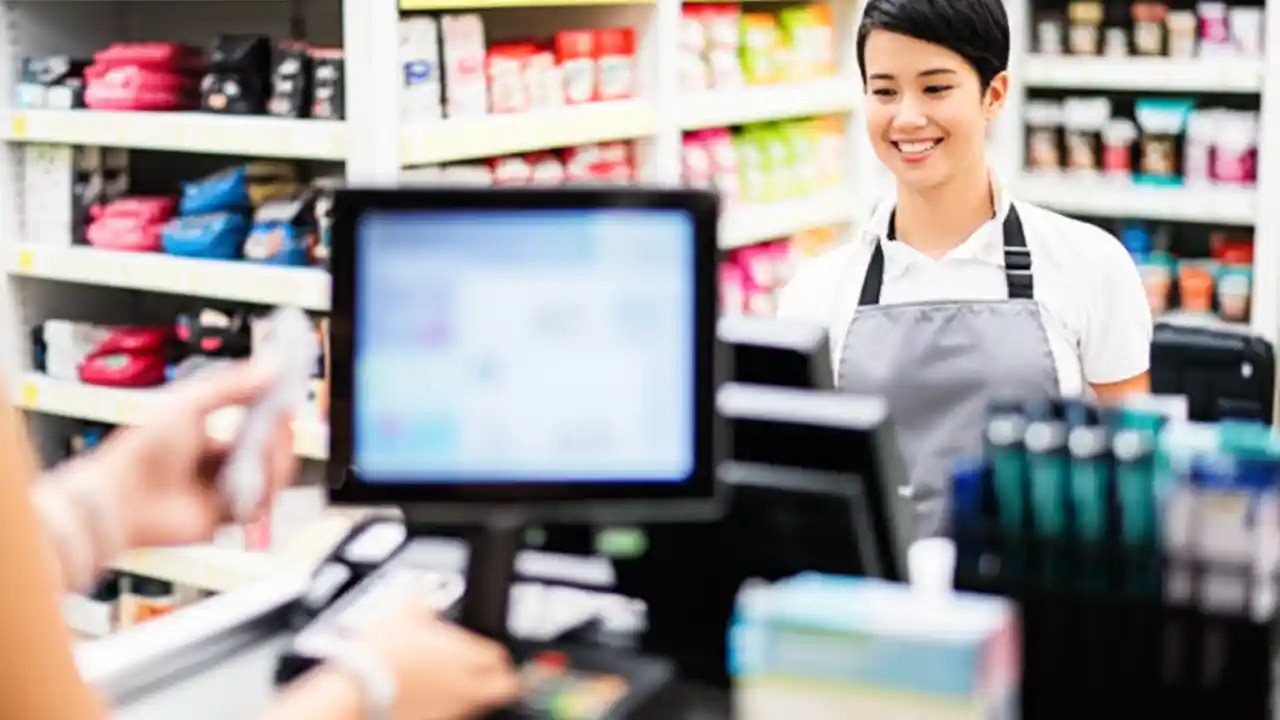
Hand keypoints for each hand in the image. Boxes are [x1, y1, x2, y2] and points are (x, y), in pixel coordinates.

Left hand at [94, 360, 298, 548]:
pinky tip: (255, 477)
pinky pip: (257, 506)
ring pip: (269, 480)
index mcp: (208, 439)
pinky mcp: (223, 518)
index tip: (288, 398)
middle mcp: (218, 467)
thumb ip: (232, 386)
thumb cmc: (143, 449)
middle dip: (282, 438)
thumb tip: (271, 367)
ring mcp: (221, 493)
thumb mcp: (188, 404)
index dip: (274, 415)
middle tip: (284, 423)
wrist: (119, 496)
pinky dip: (263, 492)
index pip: (255, 427)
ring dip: (277, 463)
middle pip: (268, 454)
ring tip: (269, 450)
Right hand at [354, 603, 519, 719]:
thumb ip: (423, 601)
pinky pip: (454, 713)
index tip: (491, 650)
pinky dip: (448, 703)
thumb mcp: (404, 609)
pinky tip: (433, 694)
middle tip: (493, 672)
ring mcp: (450, 707)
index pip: (499, 656)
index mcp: (465, 654)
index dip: (497, 652)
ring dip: (475, 691)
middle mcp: (465, 684)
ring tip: (457, 681)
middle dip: (502, 678)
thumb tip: (421, 594)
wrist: (359, 687)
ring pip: (479, 703)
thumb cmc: (381, 652)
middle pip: (503, 687)